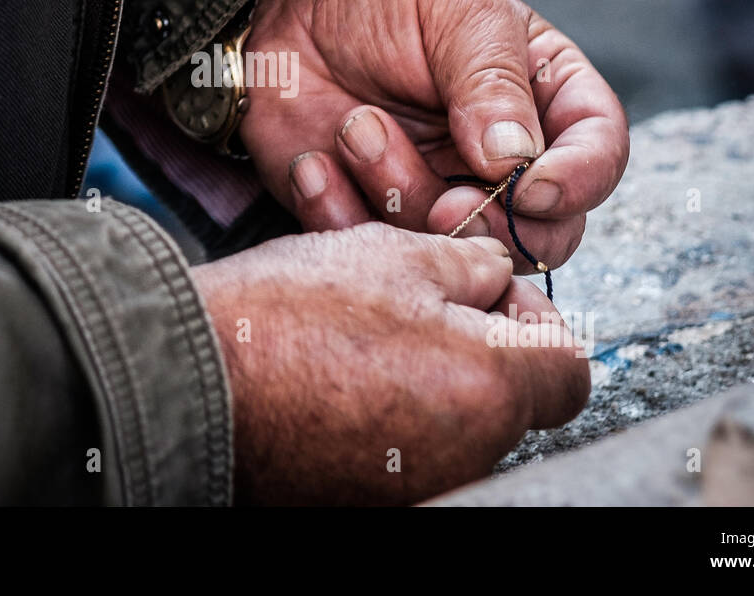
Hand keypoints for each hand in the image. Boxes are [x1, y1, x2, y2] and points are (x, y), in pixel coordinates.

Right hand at [192, 223, 589, 504]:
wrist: (185, 377)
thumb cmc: (286, 315)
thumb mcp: (393, 255)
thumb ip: (471, 265)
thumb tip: (496, 274)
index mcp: (488, 391)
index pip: (567, 369)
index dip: (533, 321)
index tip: (486, 296)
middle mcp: (464, 455)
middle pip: (508, 398)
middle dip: (476, 347)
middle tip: (411, 305)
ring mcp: (414, 486)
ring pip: (453, 422)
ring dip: (428, 377)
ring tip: (359, 335)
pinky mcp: (366, 497)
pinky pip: (402, 448)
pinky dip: (385, 413)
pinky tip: (334, 374)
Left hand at [240, 0, 628, 271]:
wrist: (288, 11)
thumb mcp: (457, 15)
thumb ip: (493, 84)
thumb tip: (518, 162)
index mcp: (547, 100)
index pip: (598, 155)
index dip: (578, 182)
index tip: (531, 189)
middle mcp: (505, 162)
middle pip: (545, 233)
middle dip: (494, 224)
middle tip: (445, 200)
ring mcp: (441, 196)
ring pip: (456, 247)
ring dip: (401, 196)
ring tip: (356, 127)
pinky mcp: (377, 218)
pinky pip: (375, 253)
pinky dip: (343, 214)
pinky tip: (316, 163)